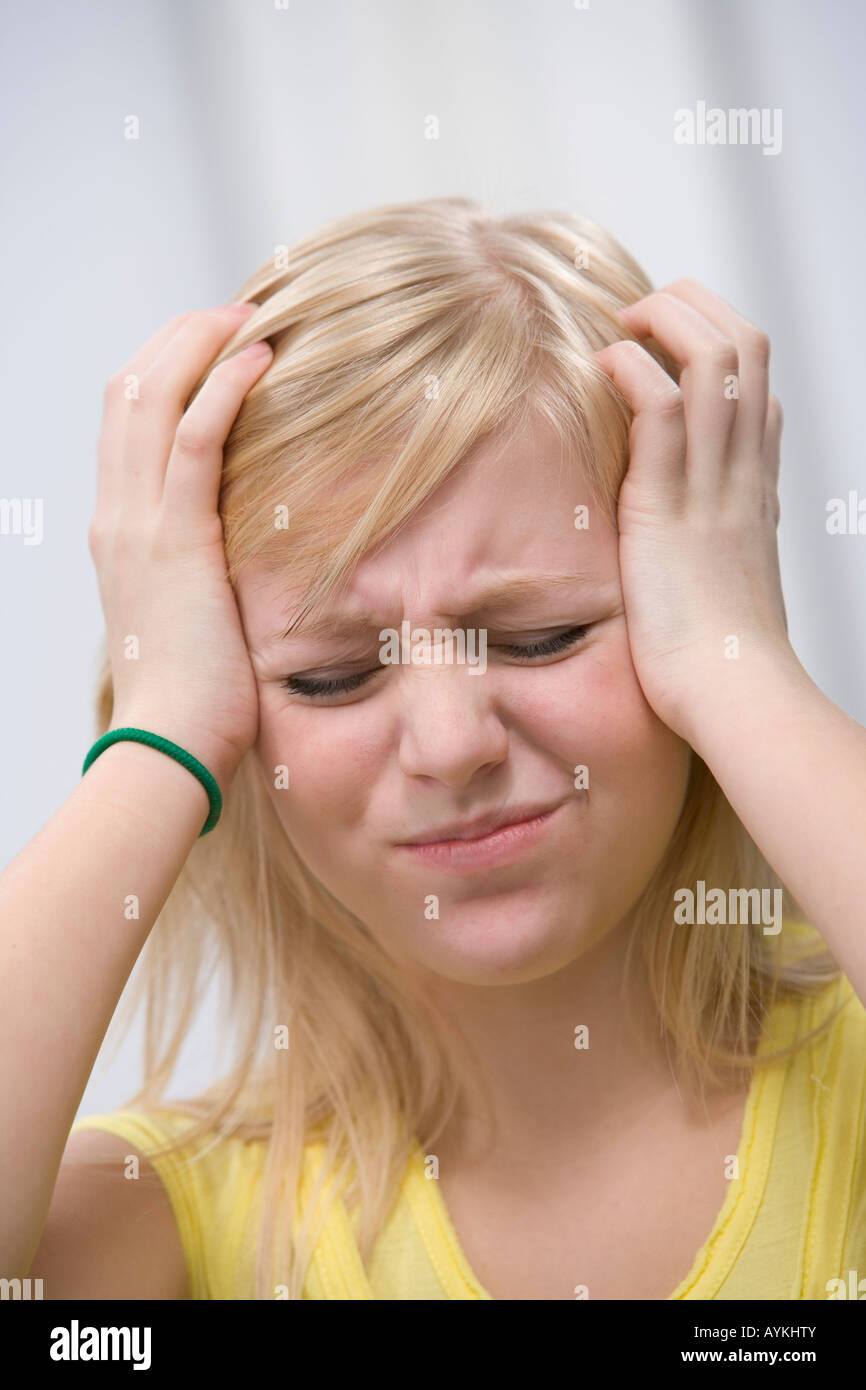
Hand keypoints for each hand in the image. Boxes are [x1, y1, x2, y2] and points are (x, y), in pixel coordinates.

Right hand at [89, 305, 272, 789]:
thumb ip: (205, 573)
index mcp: (122, 531)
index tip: (217, 342)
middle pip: (130, 388)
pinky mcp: (175, 540)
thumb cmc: (195, 699)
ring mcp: (138, 523)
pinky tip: (260, 357)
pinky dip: (223, 388)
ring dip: (201, 343)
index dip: (167, 367)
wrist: (170, 747)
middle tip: (237, 310)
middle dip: (181, 337)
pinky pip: (192, 439)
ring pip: (152, 396)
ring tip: (252, 314)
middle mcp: (118, 514)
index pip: (128, 421)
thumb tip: (246, 558)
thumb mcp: (193, 618)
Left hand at [593, 279, 791, 745]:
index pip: (758, 388)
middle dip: (695, 306)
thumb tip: (673, 541)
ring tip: (622, 325)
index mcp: (753, 488)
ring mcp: (712, 484)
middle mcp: (742, 472)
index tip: (666, 347)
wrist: (733, 695)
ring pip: (714, 357)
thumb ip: (704, 546)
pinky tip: (602, 368)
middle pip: (746, 346)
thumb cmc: (720, 658)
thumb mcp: (720, 583)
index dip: (717, 347)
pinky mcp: (667, 507)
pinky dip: (630, 369)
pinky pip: (659, 408)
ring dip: (664, 318)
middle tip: (641, 315)